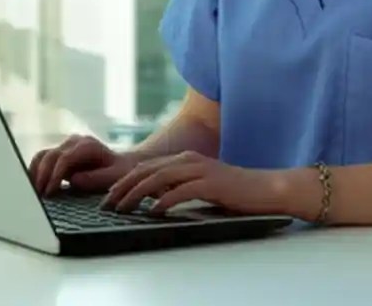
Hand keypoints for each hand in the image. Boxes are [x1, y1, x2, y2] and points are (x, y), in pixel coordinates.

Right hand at [28, 135, 140, 196]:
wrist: (121, 164)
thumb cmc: (120, 172)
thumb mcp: (114, 177)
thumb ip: (95, 178)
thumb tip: (72, 180)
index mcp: (87, 145)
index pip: (65, 158)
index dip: (55, 175)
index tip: (50, 192)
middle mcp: (74, 142)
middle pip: (50, 155)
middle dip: (42, 176)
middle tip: (38, 196)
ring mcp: (64, 146)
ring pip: (42, 156)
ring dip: (35, 173)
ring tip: (32, 193)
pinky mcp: (58, 154)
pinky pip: (42, 160)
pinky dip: (35, 172)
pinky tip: (32, 187)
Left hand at [101, 151, 287, 214]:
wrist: (264, 189)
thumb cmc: (232, 191)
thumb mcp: (199, 185)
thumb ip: (177, 186)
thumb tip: (152, 198)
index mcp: (184, 159)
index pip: (146, 168)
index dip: (125, 181)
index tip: (110, 197)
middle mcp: (188, 160)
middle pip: (146, 171)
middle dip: (123, 187)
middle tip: (107, 203)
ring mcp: (200, 170)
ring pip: (159, 179)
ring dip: (137, 194)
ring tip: (123, 208)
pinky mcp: (211, 183)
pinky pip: (181, 191)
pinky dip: (164, 201)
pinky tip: (153, 211)